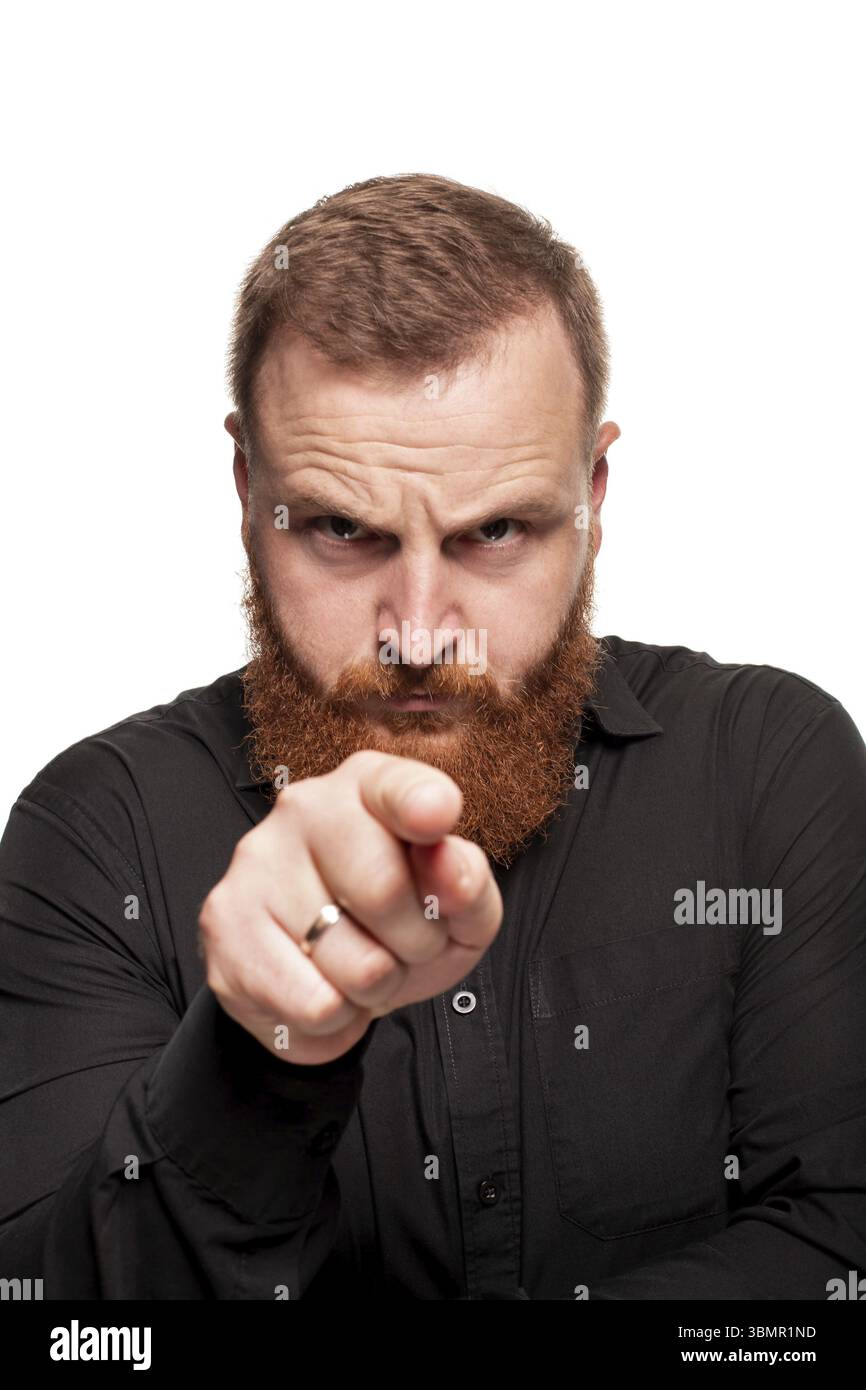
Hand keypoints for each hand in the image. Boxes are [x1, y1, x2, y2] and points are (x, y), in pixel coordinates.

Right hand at [198, 750, 502, 1063]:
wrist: (320, 971)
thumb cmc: (397, 922)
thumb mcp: (457, 907)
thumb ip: (467, 883)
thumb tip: (451, 867)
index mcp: (369, 785)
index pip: (397, 787)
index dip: (423, 803)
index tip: (437, 813)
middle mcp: (305, 809)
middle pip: (384, 890)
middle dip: (417, 942)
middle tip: (405, 943)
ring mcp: (257, 864)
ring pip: (356, 965)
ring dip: (378, 987)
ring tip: (361, 964)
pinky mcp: (225, 927)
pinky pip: (316, 1006)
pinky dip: (338, 1019)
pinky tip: (324, 987)